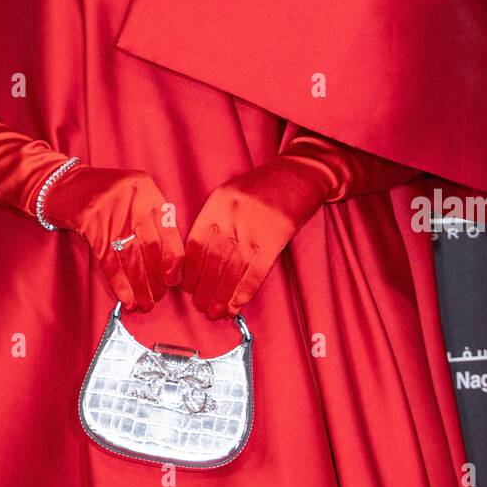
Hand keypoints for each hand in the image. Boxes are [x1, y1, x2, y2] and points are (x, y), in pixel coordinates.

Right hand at [44, 164, 184, 312]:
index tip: (172, 280)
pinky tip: (127, 300)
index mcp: (147, 190)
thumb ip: (152, 218)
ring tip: (144, 305)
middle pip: (151, 248)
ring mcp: (111, 215)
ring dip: (140, 287)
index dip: (173, 261)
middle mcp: (132, 201)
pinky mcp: (92, 229)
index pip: (169, 231)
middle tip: (157, 297)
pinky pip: (110, 263)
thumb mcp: (134, 194)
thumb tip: (170, 261)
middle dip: (156, 278)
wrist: (66, 185)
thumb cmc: (105, 193)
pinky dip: (120, 285)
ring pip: (132, 258)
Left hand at [182, 162, 325, 319]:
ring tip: (216, 312)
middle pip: (213, 259)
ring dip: (222, 295)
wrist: (299, 174)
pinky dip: (244, 291)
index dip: (191, 271)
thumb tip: (199, 261)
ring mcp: (256, 225)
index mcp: (219, 201)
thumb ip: (216, 220)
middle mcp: (234, 213)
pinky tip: (236, 305)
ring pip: (233, 269)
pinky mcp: (276, 235)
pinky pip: (257, 270)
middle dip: (205, 289)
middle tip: (201, 307)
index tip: (187, 288)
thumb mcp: (232, 194)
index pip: (197, 243)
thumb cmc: (263, 187)